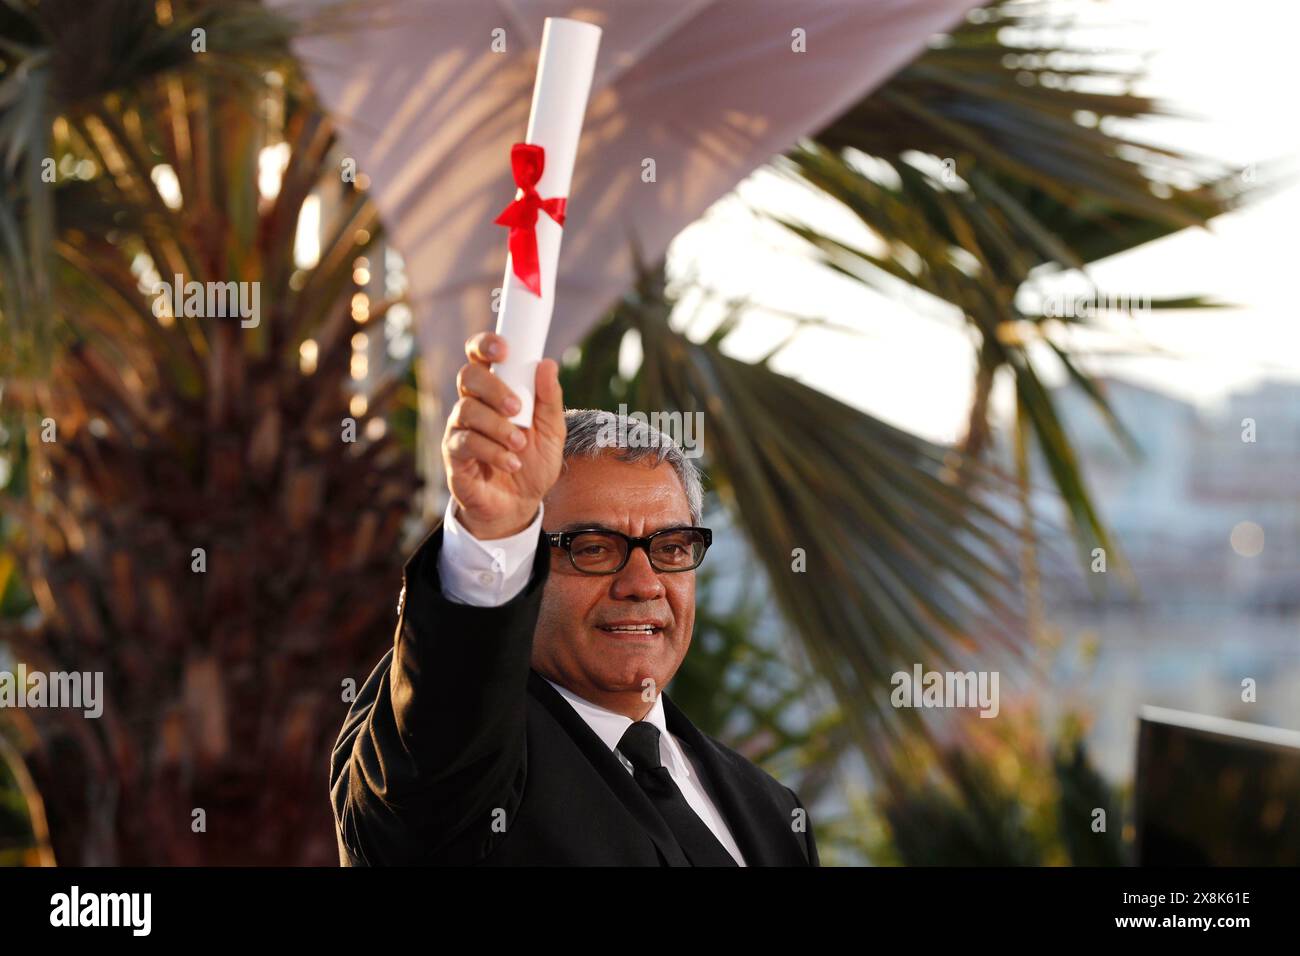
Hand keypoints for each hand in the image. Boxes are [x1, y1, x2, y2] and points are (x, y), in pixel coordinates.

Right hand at [442, 332, 564, 538]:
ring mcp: (459, 429)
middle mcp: (472, 405)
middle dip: (494, 389)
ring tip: (519, 445)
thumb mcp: (553, 432)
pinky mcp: (453, 456)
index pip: (479, 357)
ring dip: (498, 427)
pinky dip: (492, 451)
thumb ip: (550, 400)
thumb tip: (548, 364)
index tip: (503, 350)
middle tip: (517, 409)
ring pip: (466, 410)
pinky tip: (510, 462)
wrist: (520, 506)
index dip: (484, 345)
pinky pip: (464, 443)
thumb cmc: (533, 463)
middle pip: (468, 376)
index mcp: (495, 391)